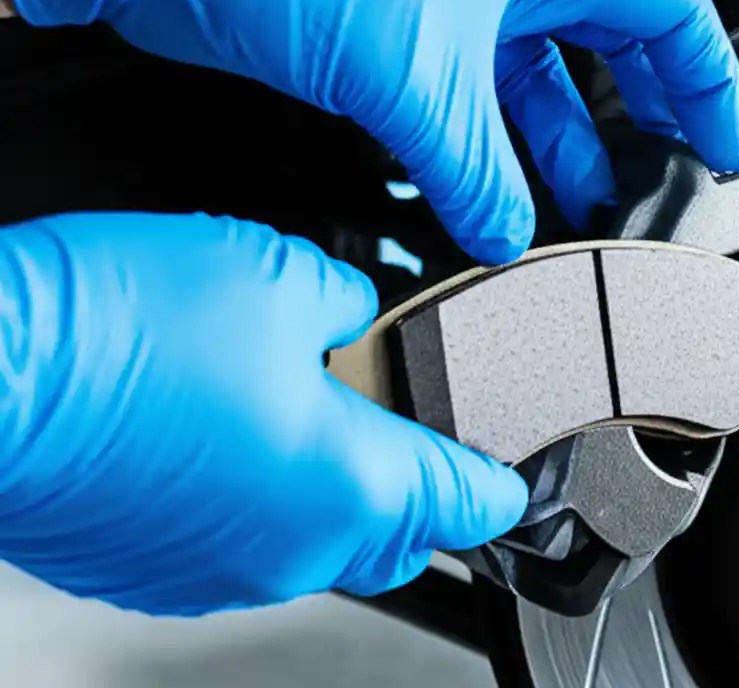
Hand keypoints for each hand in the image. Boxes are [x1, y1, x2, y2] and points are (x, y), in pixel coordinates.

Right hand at [0, 212, 527, 616]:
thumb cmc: (117, 331)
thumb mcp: (278, 273)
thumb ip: (345, 302)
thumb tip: (350, 314)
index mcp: (353, 485)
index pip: (469, 504)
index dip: (502, 482)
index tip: (512, 473)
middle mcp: (296, 550)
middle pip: (401, 537)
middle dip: (420, 490)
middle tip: (407, 427)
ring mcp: (222, 574)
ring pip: (319, 545)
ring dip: (331, 491)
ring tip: (299, 411)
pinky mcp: (158, 574)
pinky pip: (242, 548)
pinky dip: (257, 503)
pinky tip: (224, 438)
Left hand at [5, 0, 738, 263]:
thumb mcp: (416, 76)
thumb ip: (473, 172)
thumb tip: (503, 234)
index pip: (666, 13)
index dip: (705, 85)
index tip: (723, 148)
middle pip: (606, 44)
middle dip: (633, 121)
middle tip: (658, 185)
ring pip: (529, 79)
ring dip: (551, 150)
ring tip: (579, 212)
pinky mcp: (394, 31)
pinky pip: (463, 100)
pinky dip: (479, 154)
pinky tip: (489, 203)